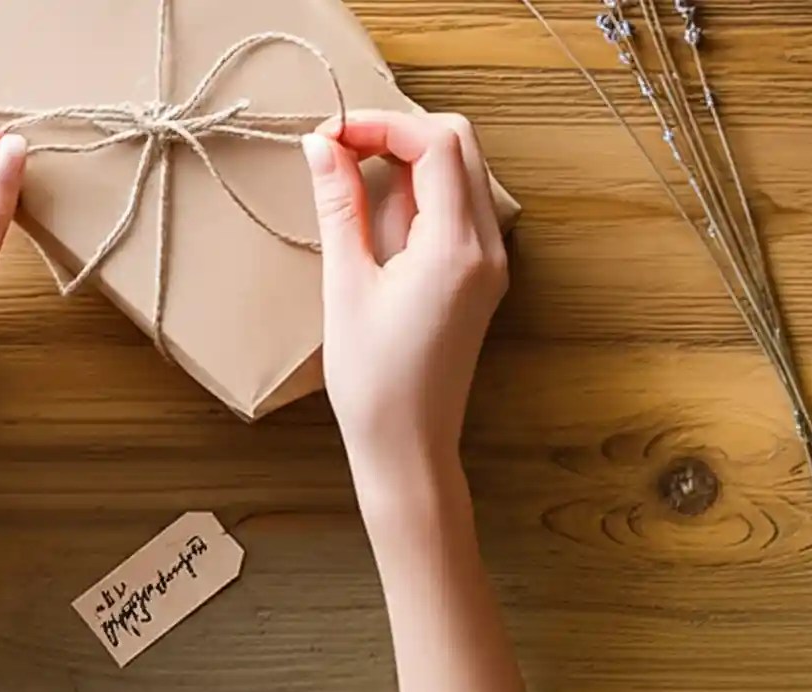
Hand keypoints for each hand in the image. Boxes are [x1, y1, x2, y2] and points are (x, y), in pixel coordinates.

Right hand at [301, 111, 506, 475]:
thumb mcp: (345, 285)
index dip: (381, 124)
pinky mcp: (481, 277)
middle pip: (458, 145)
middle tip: (339, 148)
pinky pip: (459, 207)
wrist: (407, 445)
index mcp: (455, 247)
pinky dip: (422, 192)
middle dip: (398, 133)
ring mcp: (490, 262)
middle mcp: (486, 247)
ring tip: (352, 180)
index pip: (435, 144)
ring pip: (462, 172)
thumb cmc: (372, 379)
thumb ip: (338, 206)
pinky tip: (379, 215)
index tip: (331, 133)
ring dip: (411, 159)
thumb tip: (321, 145)